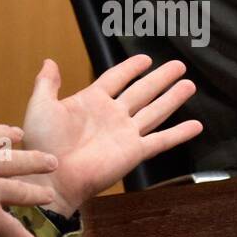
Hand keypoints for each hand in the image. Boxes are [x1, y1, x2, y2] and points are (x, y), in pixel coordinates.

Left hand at [20, 55, 202, 216]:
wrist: (50, 177)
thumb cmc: (41, 145)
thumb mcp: (40, 106)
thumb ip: (46, 83)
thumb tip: (49, 61)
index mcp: (91, 102)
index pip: (116, 78)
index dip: (130, 68)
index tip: (145, 58)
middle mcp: (112, 116)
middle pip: (142, 91)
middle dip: (160, 78)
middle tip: (179, 65)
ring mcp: (125, 134)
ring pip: (155, 111)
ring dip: (173, 98)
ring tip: (189, 84)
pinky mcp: (134, 152)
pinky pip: (161, 140)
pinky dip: (179, 134)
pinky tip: (196, 126)